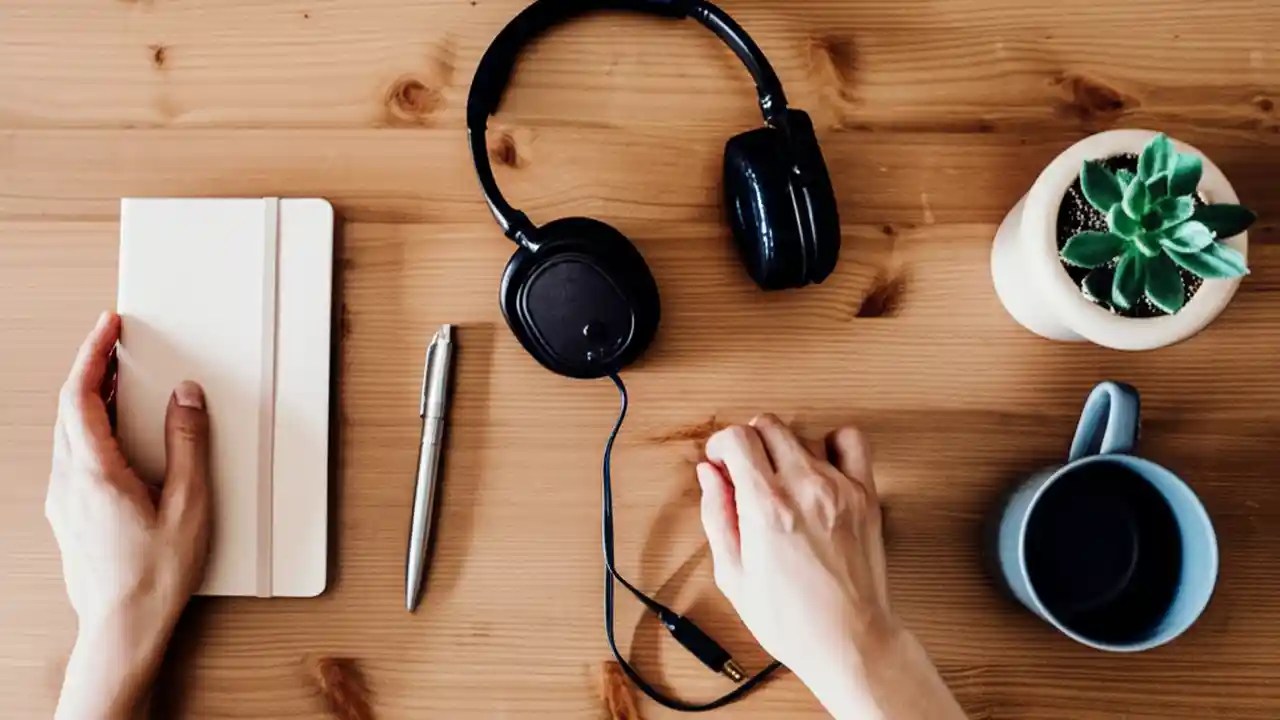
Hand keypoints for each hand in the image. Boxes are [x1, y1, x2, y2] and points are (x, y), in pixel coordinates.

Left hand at [46, 311, 210, 719]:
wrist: (123, 627)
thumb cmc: (154, 576)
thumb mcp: (188, 504)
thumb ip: (188, 444)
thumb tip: (186, 399)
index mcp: (94, 472)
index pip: (81, 395)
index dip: (93, 354)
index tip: (107, 326)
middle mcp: (70, 482)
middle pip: (70, 408)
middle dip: (93, 369)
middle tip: (118, 346)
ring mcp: (65, 499)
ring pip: (69, 431)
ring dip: (92, 399)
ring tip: (122, 382)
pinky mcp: (72, 514)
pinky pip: (74, 454)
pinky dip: (92, 428)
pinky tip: (118, 433)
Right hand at [698, 415, 964, 719]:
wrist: (848, 640)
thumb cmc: (791, 620)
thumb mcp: (733, 575)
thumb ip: (716, 515)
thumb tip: (709, 475)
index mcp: (765, 508)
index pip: (736, 438)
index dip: (720, 446)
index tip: (720, 463)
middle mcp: (803, 489)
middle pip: (768, 426)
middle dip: (748, 442)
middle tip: (746, 471)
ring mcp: (838, 488)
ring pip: (802, 435)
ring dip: (784, 450)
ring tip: (781, 482)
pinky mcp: (865, 495)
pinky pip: (851, 442)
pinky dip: (833, 445)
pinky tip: (821, 467)